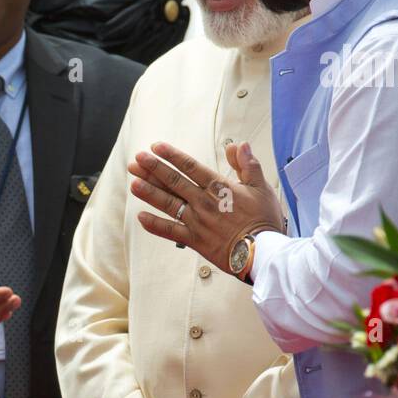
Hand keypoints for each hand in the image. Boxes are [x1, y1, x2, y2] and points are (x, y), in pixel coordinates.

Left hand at [128, 141, 282, 273]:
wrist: (262, 252)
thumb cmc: (263, 220)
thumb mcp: (261, 187)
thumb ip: (247, 165)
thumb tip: (238, 145)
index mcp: (219, 188)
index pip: (191, 167)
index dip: (172, 156)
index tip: (156, 147)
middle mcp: (203, 202)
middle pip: (174, 182)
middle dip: (153, 169)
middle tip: (137, 159)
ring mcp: (197, 221)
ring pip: (168, 203)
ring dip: (149, 192)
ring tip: (133, 183)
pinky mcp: (195, 240)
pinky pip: (170, 232)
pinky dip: (155, 225)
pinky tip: (140, 217)